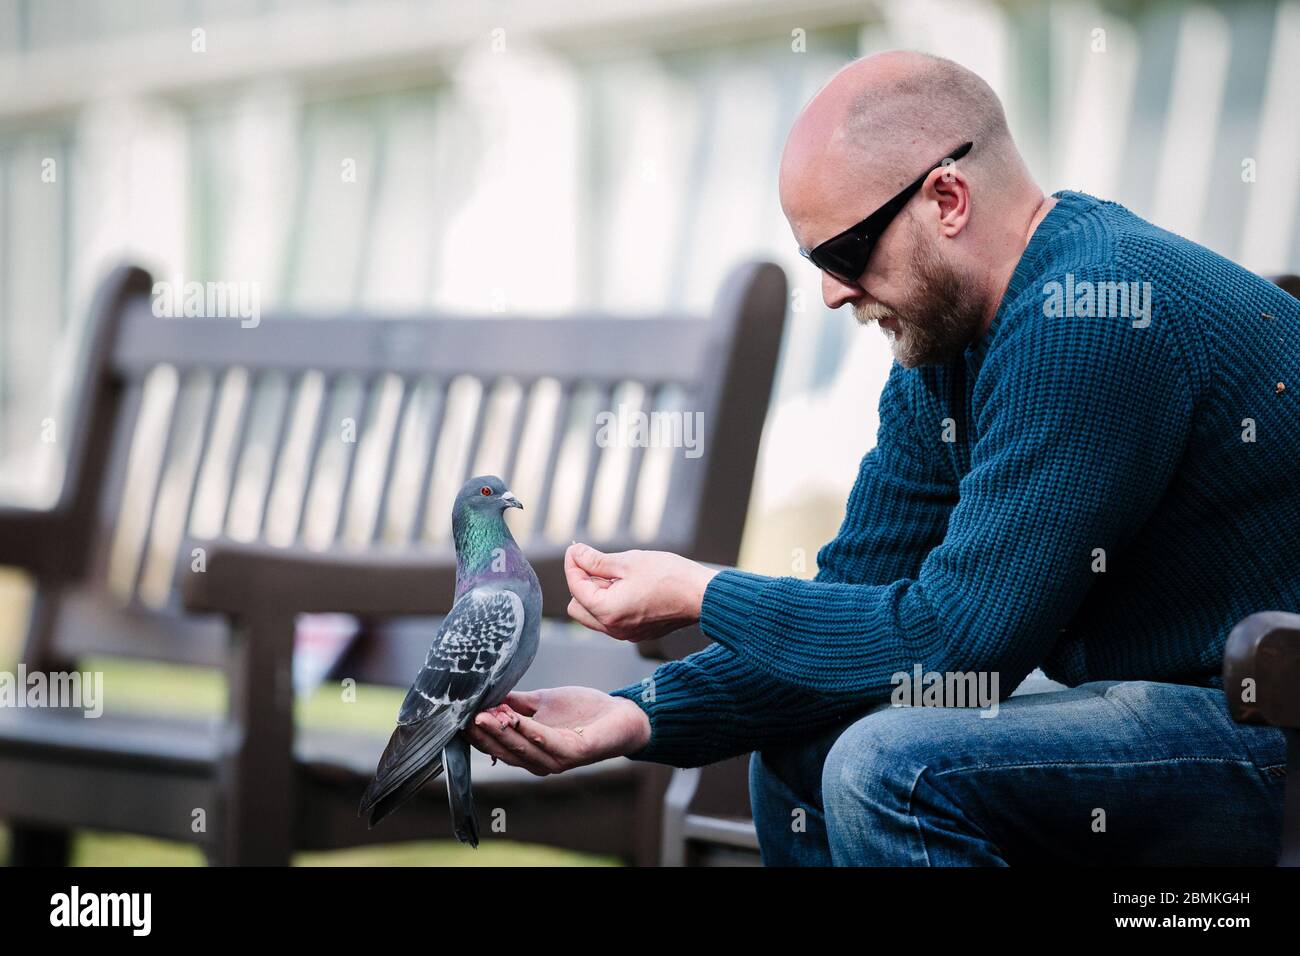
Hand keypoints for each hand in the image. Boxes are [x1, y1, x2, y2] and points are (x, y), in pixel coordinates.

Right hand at [466, 687, 650, 774]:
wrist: (622, 714)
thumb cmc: (583, 710)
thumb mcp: (542, 702)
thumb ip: (515, 703)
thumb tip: (485, 693)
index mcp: (529, 751)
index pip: (495, 745)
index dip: (476, 732)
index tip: (456, 716)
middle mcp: (539, 762)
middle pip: (503, 750)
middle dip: (482, 734)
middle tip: (463, 716)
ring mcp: (557, 760)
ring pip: (521, 748)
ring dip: (500, 732)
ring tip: (482, 715)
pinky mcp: (574, 753)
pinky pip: (547, 742)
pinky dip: (529, 729)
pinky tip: (515, 716)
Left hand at [564, 543, 717, 642]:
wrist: (701, 595)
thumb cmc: (670, 577)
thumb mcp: (628, 562)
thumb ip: (596, 561)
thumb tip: (575, 554)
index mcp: (608, 611)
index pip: (576, 587)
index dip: (573, 564)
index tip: (576, 549)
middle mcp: (613, 629)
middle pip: (578, 606)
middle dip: (582, 583)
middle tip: (597, 563)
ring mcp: (626, 634)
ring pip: (594, 614)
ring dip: (597, 593)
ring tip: (617, 574)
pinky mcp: (637, 632)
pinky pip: (612, 618)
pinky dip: (612, 602)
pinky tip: (628, 585)